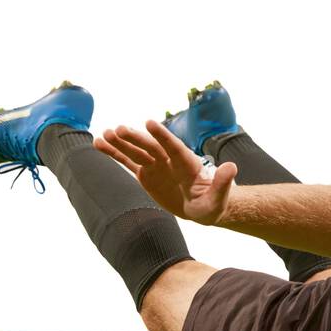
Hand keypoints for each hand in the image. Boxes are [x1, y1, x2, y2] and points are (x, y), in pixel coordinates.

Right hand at [93, 120, 237, 224]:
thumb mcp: (219, 197)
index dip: (162, 136)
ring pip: (136, 152)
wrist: (202, 207)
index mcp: (187, 163)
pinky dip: (114, 154)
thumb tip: (231, 167)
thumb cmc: (213, 204)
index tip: (149, 122)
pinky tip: (99, 144)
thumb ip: (223, 183)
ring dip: (120, 143)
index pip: (173, 147)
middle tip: (119, 129)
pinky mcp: (146, 174)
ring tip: (105, 135)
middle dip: (136, 138)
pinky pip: (127, 162)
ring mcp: (156, 165)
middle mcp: (170, 160)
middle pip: (151, 147)